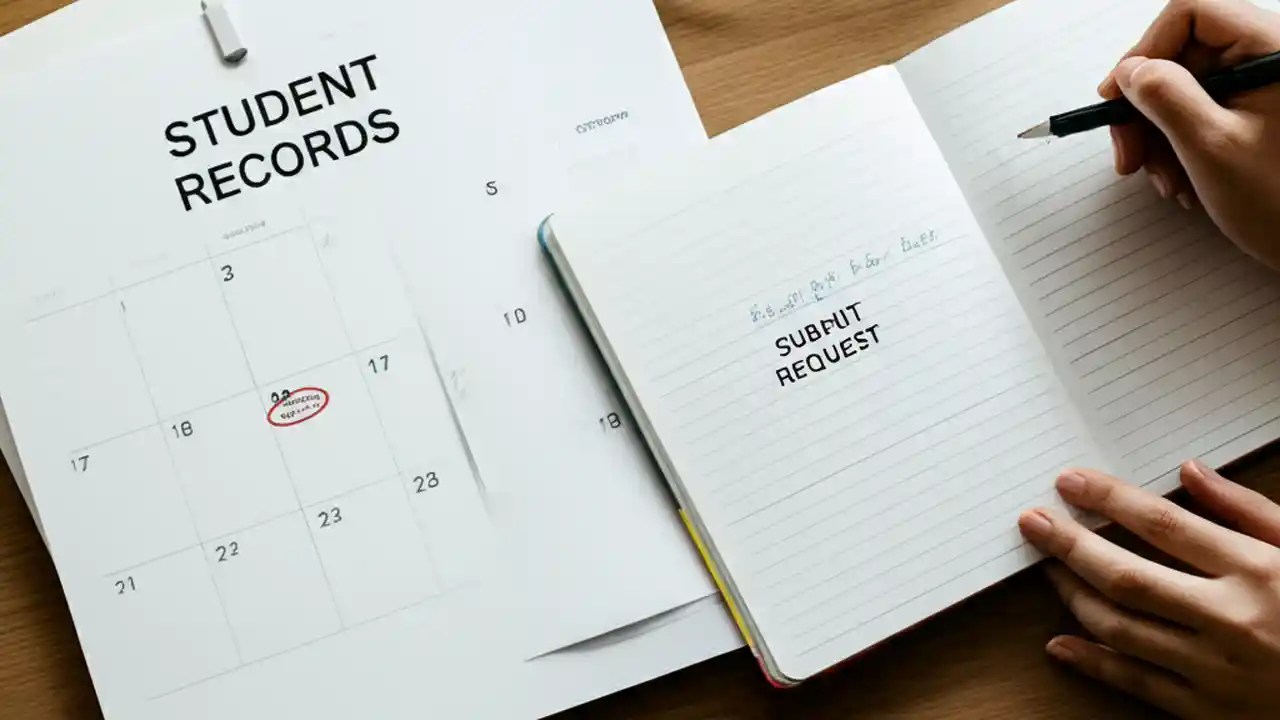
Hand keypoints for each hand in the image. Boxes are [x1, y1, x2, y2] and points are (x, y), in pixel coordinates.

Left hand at [1017, 461, 1279, 718]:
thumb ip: (1249, 511)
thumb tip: (1188, 471)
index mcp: (1260, 573)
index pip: (1162, 524)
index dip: (1108, 499)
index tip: (1069, 482)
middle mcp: (1232, 621)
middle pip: (1126, 575)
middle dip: (1069, 544)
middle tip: (1032, 522)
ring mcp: (1217, 672)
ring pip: (1120, 628)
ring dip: (1073, 594)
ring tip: (1048, 569)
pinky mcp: (1210, 713)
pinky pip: (1135, 684)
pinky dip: (1091, 662)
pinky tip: (1060, 642)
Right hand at [1099, 0, 1279, 269]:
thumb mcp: (1211, 148)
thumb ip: (1166, 99)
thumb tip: (1131, 72)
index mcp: (1272, 49)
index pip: (1192, 12)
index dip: (1145, 50)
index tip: (1118, 95)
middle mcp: (1270, 57)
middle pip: (1182, 54)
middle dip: (1146, 107)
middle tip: (1129, 153)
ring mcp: (1264, 85)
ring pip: (1186, 86)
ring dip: (1159, 134)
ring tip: (1165, 180)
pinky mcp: (1258, 110)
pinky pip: (1202, 110)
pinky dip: (1179, 145)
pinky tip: (1183, 179)